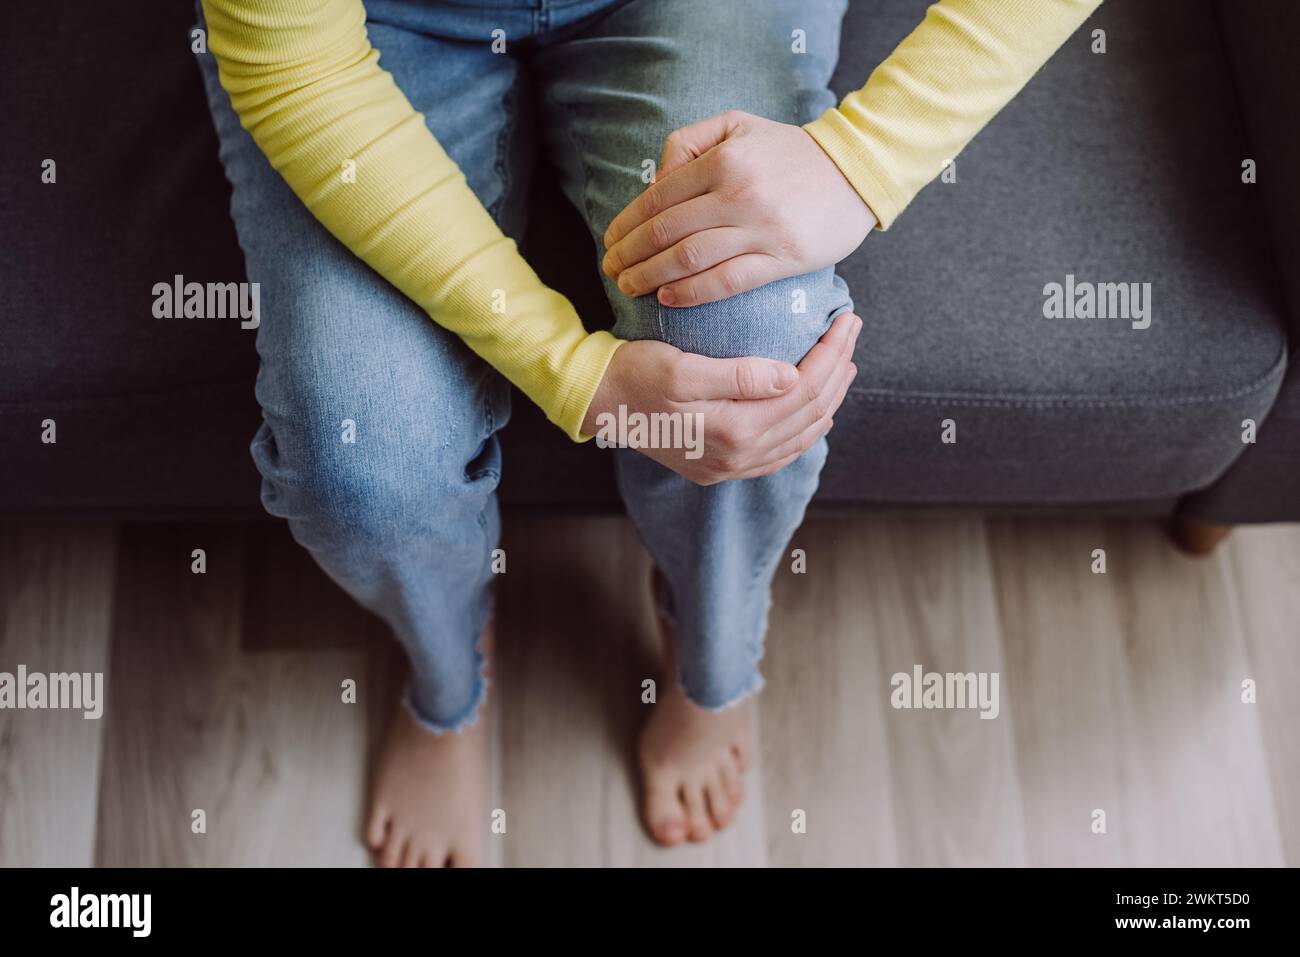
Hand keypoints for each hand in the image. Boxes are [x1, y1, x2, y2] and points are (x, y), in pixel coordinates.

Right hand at [582, 312, 860, 484]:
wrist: (595, 403)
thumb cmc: (633, 374)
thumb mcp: (679, 368)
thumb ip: (737, 375)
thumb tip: (791, 376)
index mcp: (733, 431)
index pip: (802, 390)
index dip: (830, 353)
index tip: (845, 318)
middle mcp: (738, 457)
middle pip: (809, 414)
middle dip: (837, 371)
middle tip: (851, 332)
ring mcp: (730, 468)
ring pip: (800, 437)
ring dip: (828, 400)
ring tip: (843, 366)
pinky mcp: (720, 467)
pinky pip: (778, 454)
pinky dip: (804, 430)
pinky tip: (814, 411)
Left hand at [602, 111, 875, 307]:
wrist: (856, 170)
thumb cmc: (790, 151)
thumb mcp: (738, 126)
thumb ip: (690, 143)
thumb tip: (657, 180)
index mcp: (723, 160)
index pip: (658, 198)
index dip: (627, 223)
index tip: (610, 241)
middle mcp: (737, 194)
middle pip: (666, 232)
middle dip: (630, 254)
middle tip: (611, 270)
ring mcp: (761, 229)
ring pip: (690, 258)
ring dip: (651, 276)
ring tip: (630, 288)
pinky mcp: (783, 258)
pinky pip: (727, 280)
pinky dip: (693, 292)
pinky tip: (670, 298)